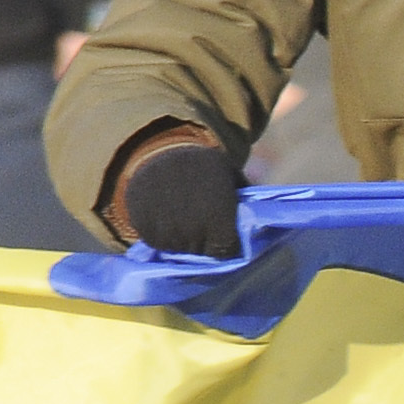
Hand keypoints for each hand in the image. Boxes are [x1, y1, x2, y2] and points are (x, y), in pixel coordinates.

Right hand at [108, 129, 241, 257]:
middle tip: (202, 225)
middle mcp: (191, 230)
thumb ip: (245, 202)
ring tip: (184, 219)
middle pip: (201, 253)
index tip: (223, 235)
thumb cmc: (204, 165)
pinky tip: (167, 218)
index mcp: (218, 218)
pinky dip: (163, 236)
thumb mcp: (232, 177)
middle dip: (205, 244)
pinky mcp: (144, 230)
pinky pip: (158, 245)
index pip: (225, 252)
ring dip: (183, 241)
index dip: (225, 245)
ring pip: (179, 251)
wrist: (160, 150)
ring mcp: (166, 232)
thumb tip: (259, 223)